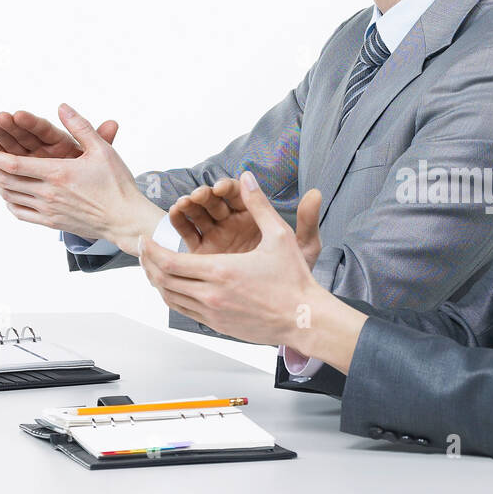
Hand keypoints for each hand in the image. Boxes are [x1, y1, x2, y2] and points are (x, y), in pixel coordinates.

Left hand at [0, 103, 160, 254]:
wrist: (125, 220)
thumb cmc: (117, 184)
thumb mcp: (102, 149)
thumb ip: (80, 126)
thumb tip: (62, 106)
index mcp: (57, 173)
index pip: (13, 164)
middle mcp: (48, 194)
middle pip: (5, 181)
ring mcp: (47, 211)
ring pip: (10, 197)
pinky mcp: (51, 222)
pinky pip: (20, 213)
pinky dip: (9, 201)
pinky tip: (8, 193)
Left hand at [141, 170, 323, 345]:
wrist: (304, 319)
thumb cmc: (294, 279)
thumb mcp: (279, 235)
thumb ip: (259, 204)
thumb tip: (247, 178)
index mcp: (221, 271)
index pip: (170, 261)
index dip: (151, 250)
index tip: (143, 240)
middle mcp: (211, 295)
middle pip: (164, 280)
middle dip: (148, 264)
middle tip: (142, 250)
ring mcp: (213, 313)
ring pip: (171, 298)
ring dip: (158, 282)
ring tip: (153, 267)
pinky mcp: (219, 326)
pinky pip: (185, 311)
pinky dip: (173, 297)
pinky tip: (174, 286)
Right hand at [169, 178, 323, 259]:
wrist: (278, 305)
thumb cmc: (291, 274)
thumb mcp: (300, 248)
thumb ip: (307, 220)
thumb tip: (316, 193)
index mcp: (252, 217)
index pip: (235, 194)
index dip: (225, 188)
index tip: (220, 188)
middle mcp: (232, 224)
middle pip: (212, 202)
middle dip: (203, 196)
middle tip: (198, 196)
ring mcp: (215, 237)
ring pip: (197, 215)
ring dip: (189, 206)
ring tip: (183, 204)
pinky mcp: (202, 253)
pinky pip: (187, 234)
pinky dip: (179, 222)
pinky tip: (176, 216)